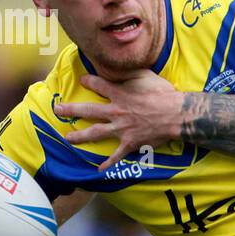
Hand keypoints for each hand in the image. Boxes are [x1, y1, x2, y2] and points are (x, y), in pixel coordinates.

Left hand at [56, 72, 182, 170]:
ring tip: (68, 138)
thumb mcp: (147, 76)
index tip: (83, 80)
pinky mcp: (130, 143)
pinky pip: (117, 155)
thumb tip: (121, 66)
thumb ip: (131, 72)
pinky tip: (99, 169)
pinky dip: (109, 163)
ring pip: (96, 133)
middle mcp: (116, 111)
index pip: (98, 85)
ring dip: (80, 136)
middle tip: (58, 110)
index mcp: (119, 94)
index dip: (89, 82)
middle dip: (71, 110)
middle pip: (88, 111)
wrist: (176, 114)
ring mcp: (122, 129)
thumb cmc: (164, 93)